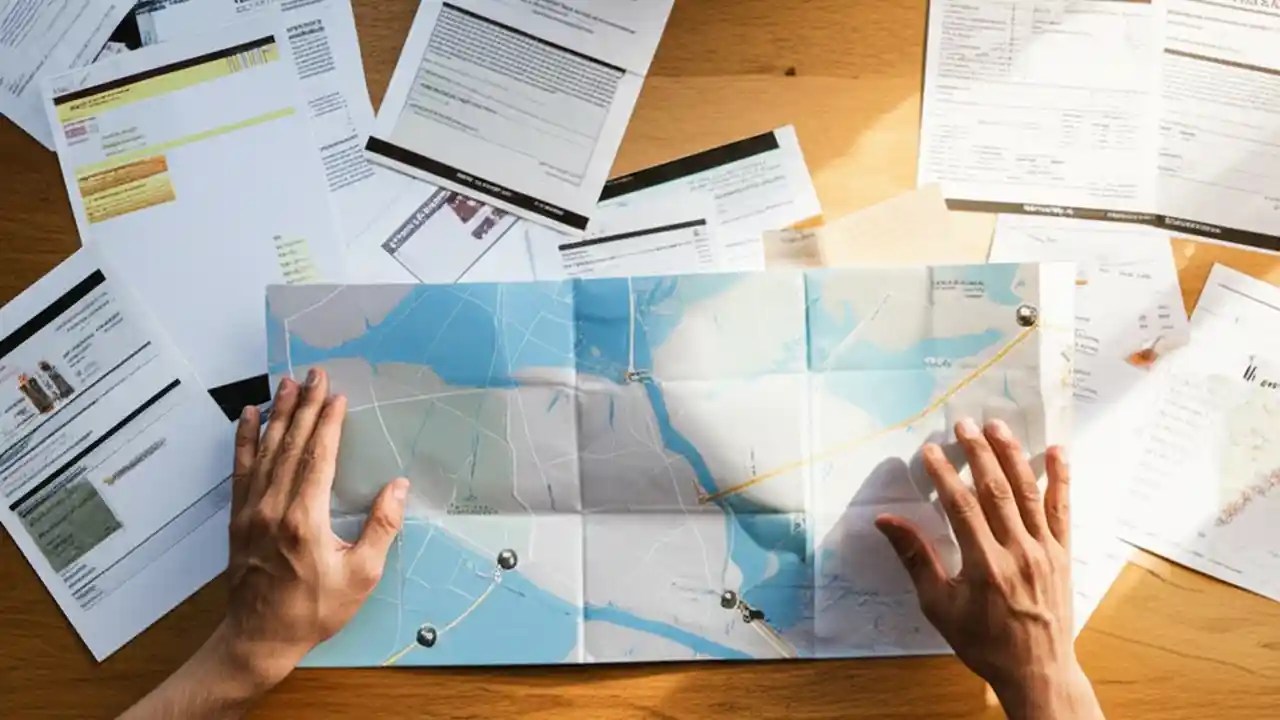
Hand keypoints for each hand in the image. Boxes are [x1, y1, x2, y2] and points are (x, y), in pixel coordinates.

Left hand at [220, 369, 409, 685]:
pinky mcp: (238, 517)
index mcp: (304, 519)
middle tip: (315, 374)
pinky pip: (241, 468)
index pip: (318, 457)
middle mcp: (273, 507)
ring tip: (287, 383)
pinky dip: (245, 439)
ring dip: (278, 413)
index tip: (337, 396)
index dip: (329, 423)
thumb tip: (398, 487)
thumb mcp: (361, 575)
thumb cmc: (314, 611)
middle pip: (292, 444)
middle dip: (306, 406)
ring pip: (266, 450)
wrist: (259, 638)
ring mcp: (251, 510)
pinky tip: (249, 416)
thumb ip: (381, 527)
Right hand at [875, 418, 1102, 719]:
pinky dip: (1061, 479)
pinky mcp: (1063, 554)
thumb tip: (886, 523)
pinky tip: (1058, 452)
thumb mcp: (939, 606)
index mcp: (986, 566)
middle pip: (997, 491)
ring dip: (1013, 455)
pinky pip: (1063, 509)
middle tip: (963, 424)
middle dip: (978, 453)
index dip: (945, 475)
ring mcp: (1046, 551)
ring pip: (1029, 493)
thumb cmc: (983, 642)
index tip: (930, 451)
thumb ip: (916, 559)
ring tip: (998, 426)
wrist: (1036, 671)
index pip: (962, 507)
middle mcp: (1019, 552)